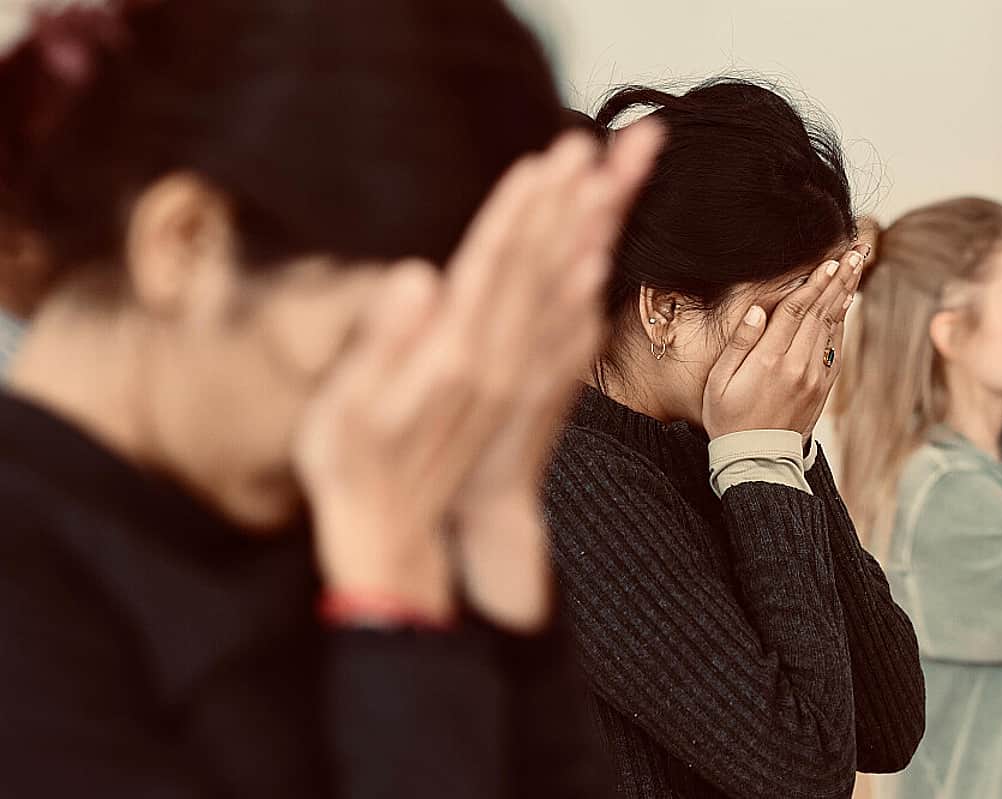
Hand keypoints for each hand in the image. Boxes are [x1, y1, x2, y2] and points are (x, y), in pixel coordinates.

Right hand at [295, 124, 661, 628]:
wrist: (398, 543)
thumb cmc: (356, 473)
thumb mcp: (346, 412)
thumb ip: (385, 342)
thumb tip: (420, 276)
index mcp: (456, 355)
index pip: (493, 265)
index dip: (519, 210)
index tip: (546, 159)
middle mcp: (498, 362)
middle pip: (539, 268)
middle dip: (565, 202)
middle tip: (595, 146)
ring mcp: (518, 382)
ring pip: (562, 296)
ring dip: (585, 237)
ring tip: (610, 187)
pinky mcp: (526, 401)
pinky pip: (567, 342)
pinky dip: (585, 299)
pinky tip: (598, 272)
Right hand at [702, 243, 869, 438]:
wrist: (756, 459)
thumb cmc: (729, 418)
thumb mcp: (720, 382)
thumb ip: (740, 344)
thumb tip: (758, 310)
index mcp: (771, 361)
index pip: (797, 311)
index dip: (814, 283)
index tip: (830, 261)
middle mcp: (799, 366)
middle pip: (822, 312)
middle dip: (839, 279)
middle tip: (857, 252)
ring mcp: (815, 377)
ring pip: (832, 326)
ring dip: (845, 294)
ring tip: (857, 266)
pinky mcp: (823, 386)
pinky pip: (836, 347)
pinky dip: (842, 322)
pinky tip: (845, 303)